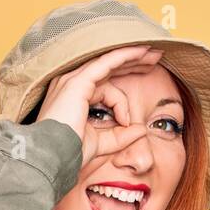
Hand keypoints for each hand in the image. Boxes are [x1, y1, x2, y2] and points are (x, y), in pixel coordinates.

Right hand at [34, 45, 163, 168]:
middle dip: (132, 63)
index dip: (122, 98)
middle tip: (155, 58)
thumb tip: (141, 129)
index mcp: (73, 97)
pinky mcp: (79, 81)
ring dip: (133, 56)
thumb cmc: (69, 152)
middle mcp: (71, 83)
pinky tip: (142, 52)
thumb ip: (120, 136)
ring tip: (155, 54)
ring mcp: (73, 80)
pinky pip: (108, 62)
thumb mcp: (101, 143)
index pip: (104, 85)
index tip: (129, 121)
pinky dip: (126, 56)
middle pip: (108, 68)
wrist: (53, 157)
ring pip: (110, 62)